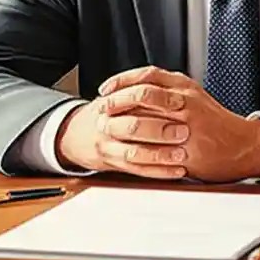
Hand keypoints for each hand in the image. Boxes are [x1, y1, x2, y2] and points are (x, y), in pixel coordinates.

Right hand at [54, 70, 189, 179]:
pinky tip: (177, 170)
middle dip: (160, 130)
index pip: (134, 97)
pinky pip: (139, 171)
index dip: (158, 99)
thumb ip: (138, 88)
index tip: (180, 102)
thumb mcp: (115, 94)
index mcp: (110, 103)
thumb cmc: (105, 113)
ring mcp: (109, 147)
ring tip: (181, 154)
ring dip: (161, 155)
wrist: (75, 136)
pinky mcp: (116, 165)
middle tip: (183, 131)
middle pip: (133, 127)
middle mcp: (107, 125)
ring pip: (135, 153)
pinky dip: (160, 172)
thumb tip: (175, 87)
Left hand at [98, 67, 259, 182]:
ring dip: (122, 124)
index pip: (146, 75)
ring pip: (146, 118)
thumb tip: (136, 89)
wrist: (244, 145)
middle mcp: (186, 100)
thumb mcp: (194, 96)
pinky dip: (137, 146)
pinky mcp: (189, 146)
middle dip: (117, 102)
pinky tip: (125, 148)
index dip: (121, 81)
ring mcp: (188, 123)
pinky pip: (157, 146)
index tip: (106, 89)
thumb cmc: (216, 122)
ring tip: (107, 129)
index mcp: (184, 86)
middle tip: (102, 110)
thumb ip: (169, 90)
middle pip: (142, 93)